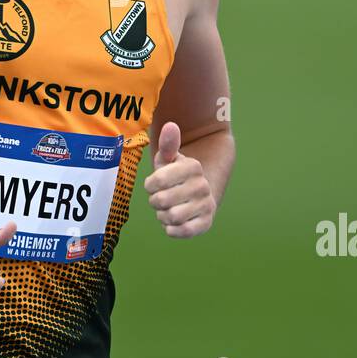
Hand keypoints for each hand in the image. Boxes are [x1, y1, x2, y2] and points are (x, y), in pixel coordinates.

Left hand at [144, 121, 215, 238]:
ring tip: (167, 209)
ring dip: (162, 216)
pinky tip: (173, 223)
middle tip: (161, 198)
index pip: (157, 181)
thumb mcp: (168, 159)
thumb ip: (167, 144)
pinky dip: (172, 229)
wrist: (196, 195)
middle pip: (161, 201)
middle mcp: (202, 185)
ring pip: (171, 217)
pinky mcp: (206, 223)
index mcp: (193, 166)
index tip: (154, 184)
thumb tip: (170, 125)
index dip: (150, 185)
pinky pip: (183, 231)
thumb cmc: (174, 175)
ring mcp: (206, 204)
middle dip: (155, 202)